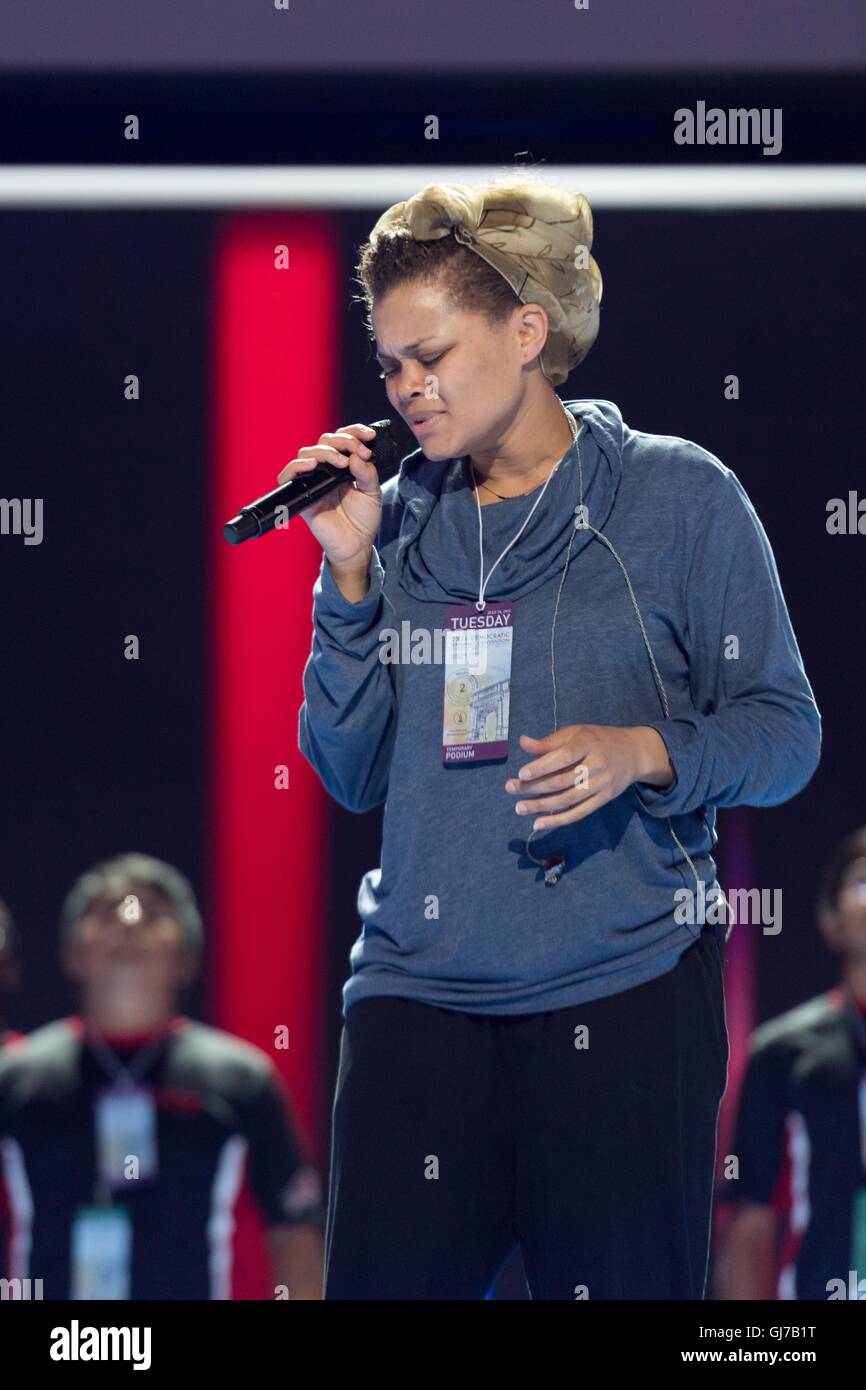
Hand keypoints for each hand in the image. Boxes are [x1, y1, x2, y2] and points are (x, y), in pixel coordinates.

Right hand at [276, 423, 380, 568]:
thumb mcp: (373, 492)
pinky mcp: (302, 496)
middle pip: (324, 441)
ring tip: (342, 462)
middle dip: (344, 441)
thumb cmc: (363, 520)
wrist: (356, 546)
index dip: (354, 432)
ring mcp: (313, 482)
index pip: (342, 438)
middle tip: (360, 452)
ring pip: (307, 453)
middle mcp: (326, 471)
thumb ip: (368, 472)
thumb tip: (355, 455)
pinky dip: (298, 466)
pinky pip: (288, 476)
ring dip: (326, 452)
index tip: (370, 436)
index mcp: (343, 466)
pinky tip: (314, 465)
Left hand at [504, 724, 673, 829]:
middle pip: (562, 780)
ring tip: (520, 808)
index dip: (542, 766)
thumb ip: (550, 741)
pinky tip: (539, 824)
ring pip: (568, 799)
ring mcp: (602, 785)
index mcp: (588, 743)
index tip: (521, 774)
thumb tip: (522, 742)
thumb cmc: (599, 739)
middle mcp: (597, 764)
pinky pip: (579, 813)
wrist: (636, 753)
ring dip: (541, 806)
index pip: (564, 756)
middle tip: (510, 789)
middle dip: (534, 787)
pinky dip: (558, 820)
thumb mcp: (577, 732)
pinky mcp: (604, 800)